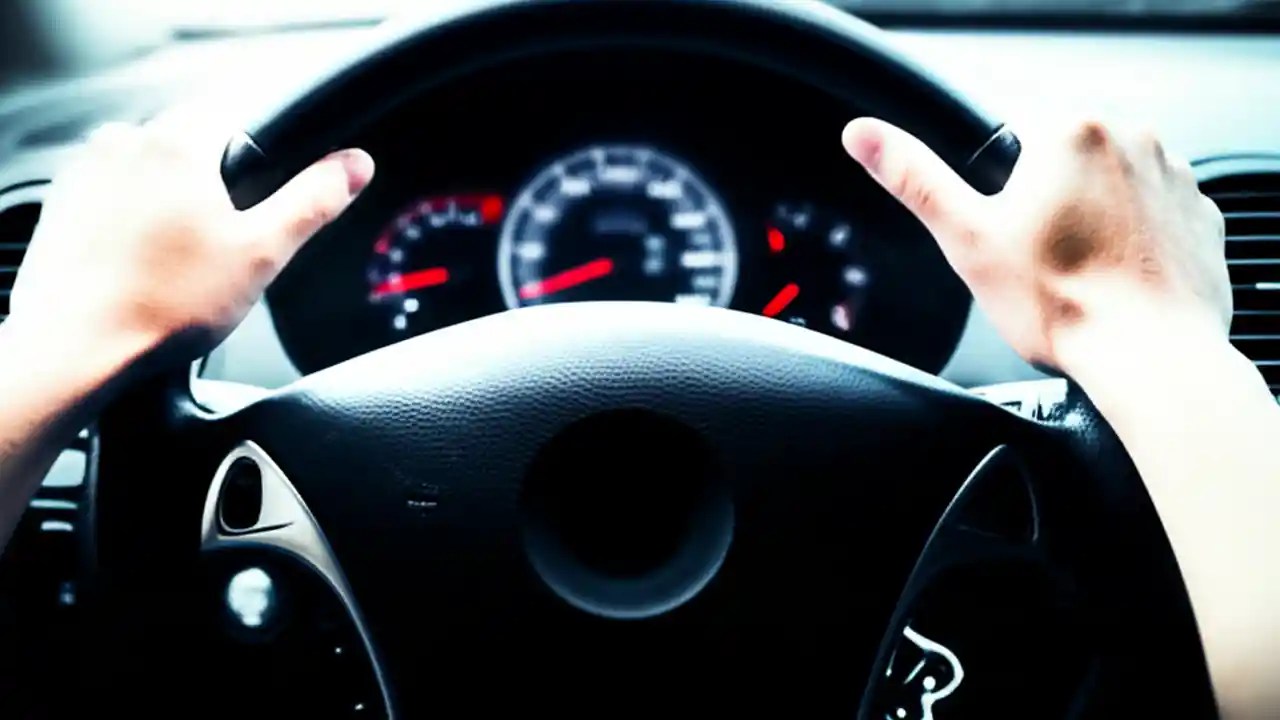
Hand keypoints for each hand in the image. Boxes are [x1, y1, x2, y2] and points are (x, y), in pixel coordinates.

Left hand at [8, 109, 373, 377]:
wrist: (75, 350)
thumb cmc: (163, 306)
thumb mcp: (262, 253)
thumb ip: (314, 202)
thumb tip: (356, 165)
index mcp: (177, 143)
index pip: (233, 117)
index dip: (256, 162)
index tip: (254, 208)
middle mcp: (122, 144)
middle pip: (189, 147)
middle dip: (212, 189)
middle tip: (218, 249)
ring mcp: (83, 174)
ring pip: (149, 174)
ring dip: (169, 207)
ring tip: (177, 267)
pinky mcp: (60, 208)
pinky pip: (112, 201)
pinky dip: (131, 227)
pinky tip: (140, 272)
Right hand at [841, 117, 1229, 378]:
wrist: (1151, 360)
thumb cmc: (1064, 306)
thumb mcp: (967, 240)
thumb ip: (914, 179)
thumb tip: (864, 137)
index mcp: (1070, 131)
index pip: (1016, 136)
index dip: (1000, 189)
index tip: (1010, 231)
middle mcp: (1134, 140)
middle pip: (1064, 161)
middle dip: (1047, 203)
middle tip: (1039, 259)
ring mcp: (1175, 178)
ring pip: (1108, 188)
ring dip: (1091, 220)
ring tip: (1080, 275)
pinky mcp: (1200, 217)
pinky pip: (1152, 218)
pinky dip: (1133, 244)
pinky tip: (1116, 282)